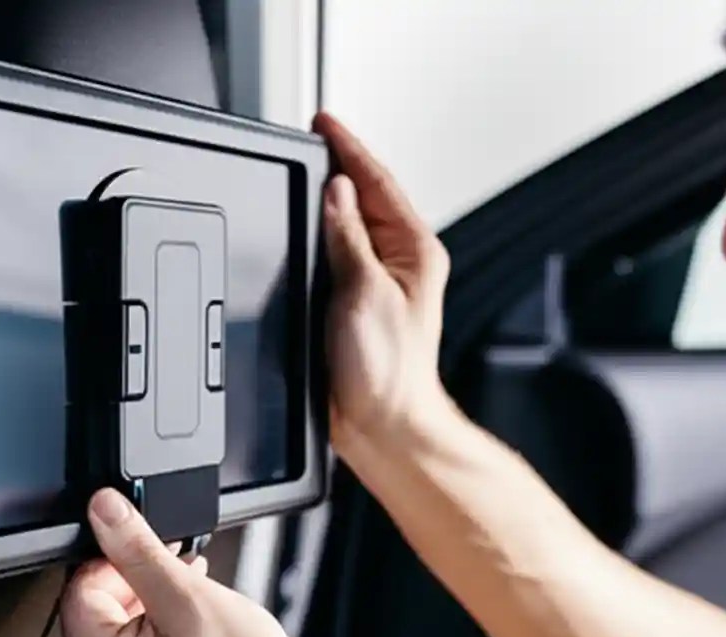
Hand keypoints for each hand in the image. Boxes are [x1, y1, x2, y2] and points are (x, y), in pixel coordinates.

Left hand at [61, 489, 319, 636]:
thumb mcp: (189, 599)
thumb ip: (139, 551)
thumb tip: (104, 511)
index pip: (79, 590)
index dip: (112, 557)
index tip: (144, 545)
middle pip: (96, 610)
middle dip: (136, 577)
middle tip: (175, 565)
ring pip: (118, 629)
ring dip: (150, 599)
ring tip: (191, 590)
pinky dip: (157, 628)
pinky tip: (188, 618)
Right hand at [312, 112, 455, 456]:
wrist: (384, 424)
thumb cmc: (389, 371)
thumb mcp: (362, 292)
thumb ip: (347, 237)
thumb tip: (336, 192)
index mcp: (414, 251)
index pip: (377, 183)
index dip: (349, 149)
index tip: (325, 123)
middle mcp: (401, 263)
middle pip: (367, 198)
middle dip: (341, 166)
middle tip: (314, 136)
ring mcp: (380, 282)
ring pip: (352, 225)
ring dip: (331, 199)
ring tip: (311, 170)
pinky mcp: (358, 303)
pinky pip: (339, 253)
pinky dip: (323, 233)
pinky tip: (311, 226)